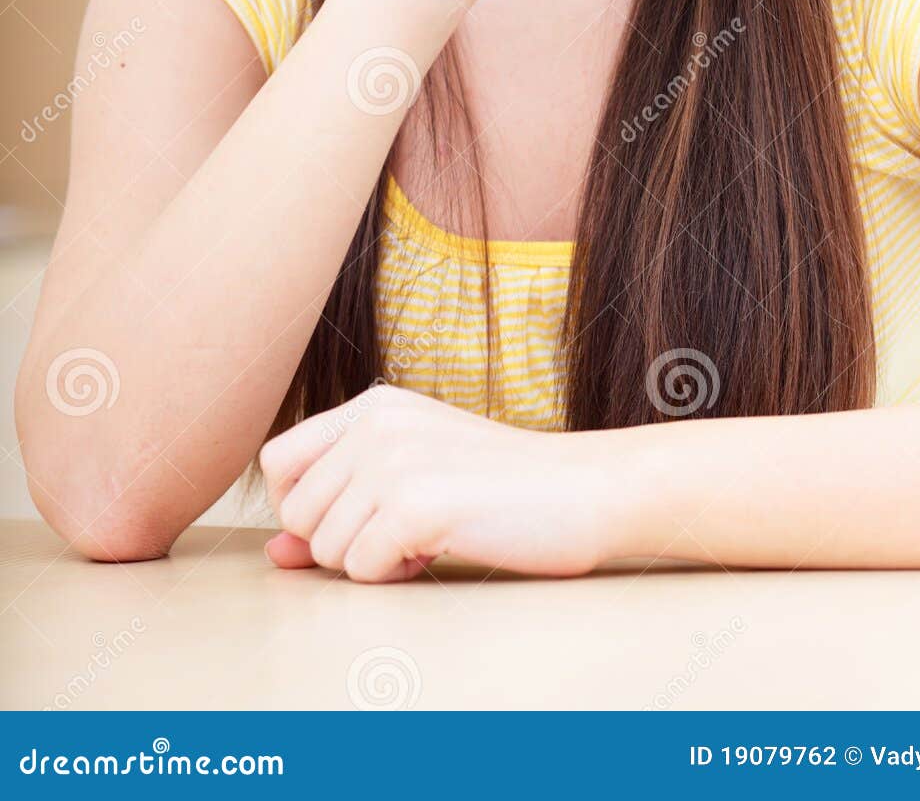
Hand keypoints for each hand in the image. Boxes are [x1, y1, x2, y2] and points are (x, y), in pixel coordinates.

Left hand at [259, 381, 618, 582]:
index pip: (277, 461)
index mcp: (373, 405)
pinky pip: (361, 569)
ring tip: (430, 535)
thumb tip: (274, 553)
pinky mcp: (415, 503)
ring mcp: (394, 459)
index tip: (356, 518)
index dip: (302, 506)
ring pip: (324, 547)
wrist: (584, 489)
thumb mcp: (413, 480)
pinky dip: (397, 574)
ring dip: (372, 561)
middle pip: (296, 513)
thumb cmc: (502, 489)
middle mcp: (375, 422)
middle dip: (339, 541)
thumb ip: (340, 507)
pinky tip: (440, 547)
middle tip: (404, 532)